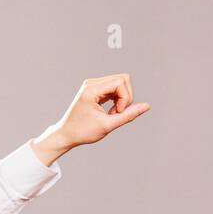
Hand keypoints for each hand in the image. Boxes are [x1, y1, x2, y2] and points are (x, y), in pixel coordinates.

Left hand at [31, 73, 151, 165]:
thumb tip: (147, 106)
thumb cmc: (82, 132)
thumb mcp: (107, 125)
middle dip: (126, 97)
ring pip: (121, 82)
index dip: (126, 98)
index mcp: (91, 89)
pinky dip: (117, 99)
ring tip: (112, 113)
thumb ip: (128, 115)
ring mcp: (93, 84)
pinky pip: (115, 87)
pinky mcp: (96, 89)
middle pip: (123, 79)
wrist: (65, 135)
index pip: (121, 82)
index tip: (118, 113)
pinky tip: (110, 111)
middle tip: (116, 113)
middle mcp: (92, 83)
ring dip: (122, 99)